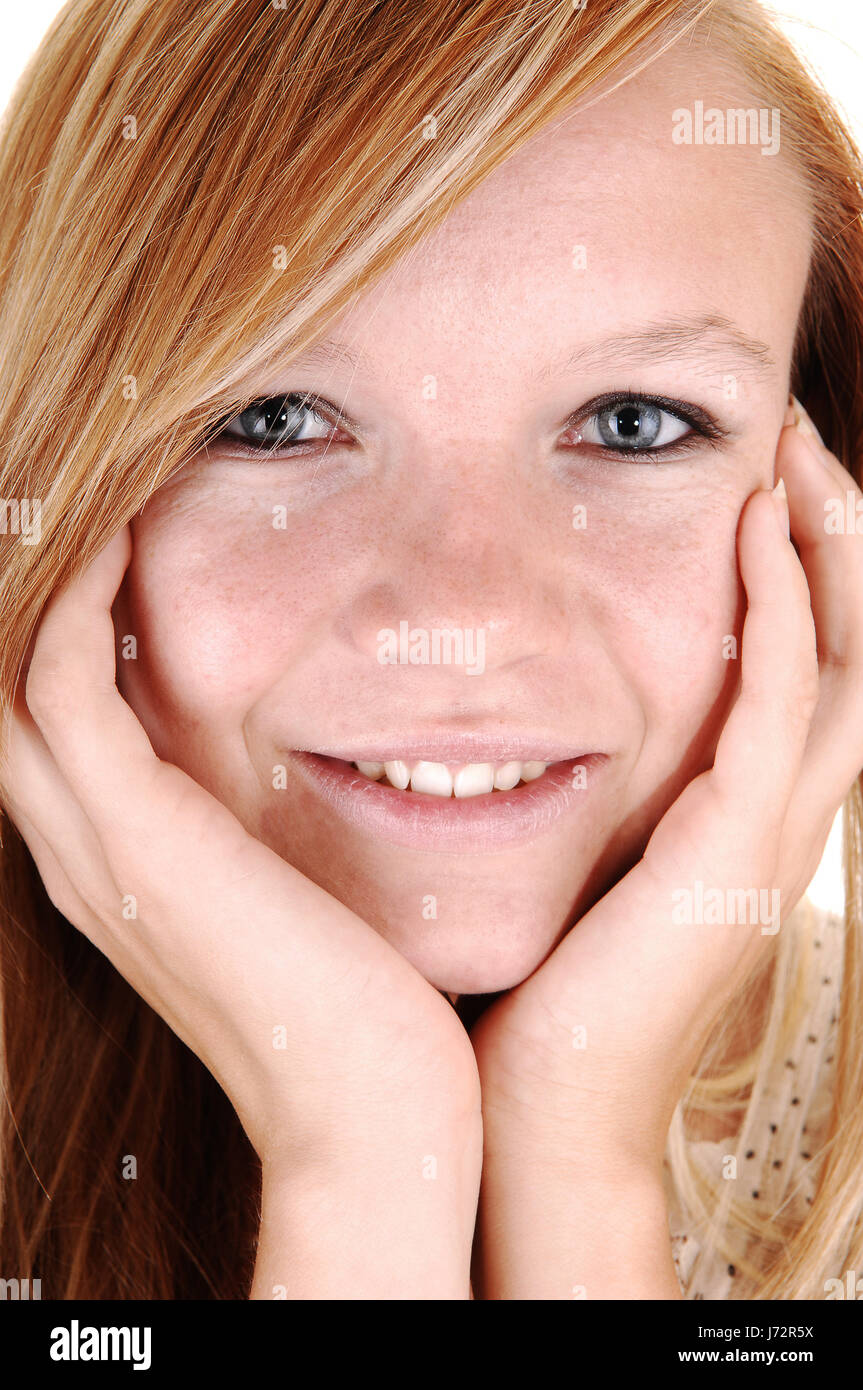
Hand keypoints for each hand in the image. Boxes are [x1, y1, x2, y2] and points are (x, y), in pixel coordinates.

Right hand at [0, 526, 479, 1179]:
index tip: (107, 557)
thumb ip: (259, 848)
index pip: (48, 735)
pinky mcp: (140, 838)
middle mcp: (83, 860)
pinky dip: (75, 605)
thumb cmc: (354, 1010)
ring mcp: (98, 852)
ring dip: (44, 584)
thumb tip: (297, 778)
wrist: (371, 1109)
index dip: (56, 641)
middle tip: (77, 514)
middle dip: (31, 604)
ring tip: (90, 505)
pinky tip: (124, 539)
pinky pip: (65, 685)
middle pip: (6, 702)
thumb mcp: (286, 909)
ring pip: (12, 682)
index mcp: (115, 876)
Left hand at [472, 402, 862, 1178]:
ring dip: (824, 548)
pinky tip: (754, 529)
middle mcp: (783, 821)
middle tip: (796, 442)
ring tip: (793, 453)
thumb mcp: (585, 866)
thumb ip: (599, 793)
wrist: (545, 1117)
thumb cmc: (546, 996)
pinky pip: (781, 702)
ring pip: (845, 661)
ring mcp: (772, 837)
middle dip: (835, 541)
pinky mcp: (733, 849)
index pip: (812, 673)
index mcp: (748, 823)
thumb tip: (530, 718)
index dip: (803, 574)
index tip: (760, 486)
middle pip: (857, 651)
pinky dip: (779, 608)